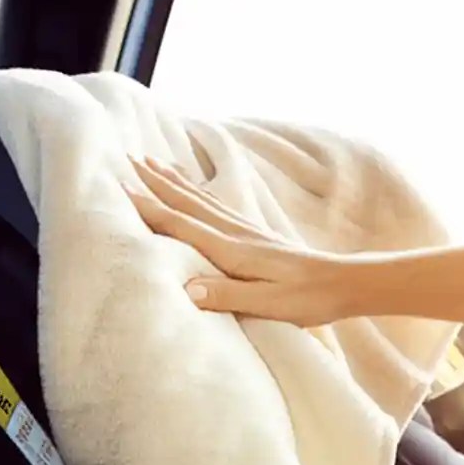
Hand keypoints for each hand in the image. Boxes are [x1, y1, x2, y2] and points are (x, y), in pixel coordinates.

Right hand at [122, 155, 364, 325]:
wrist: (341, 283)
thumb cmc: (307, 299)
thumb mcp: (268, 304)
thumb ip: (228, 296)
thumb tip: (187, 289)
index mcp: (233, 251)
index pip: (182, 225)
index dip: (151, 208)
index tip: (121, 187)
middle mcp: (235, 234)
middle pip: (188, 202)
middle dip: (156, 182)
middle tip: (128, 159)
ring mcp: (245, 232)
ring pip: (201, 200)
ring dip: (174, 181)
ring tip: (153, 162)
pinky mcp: (254, 236)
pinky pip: (216, 206)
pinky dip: (197, 192)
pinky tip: (193, 187)